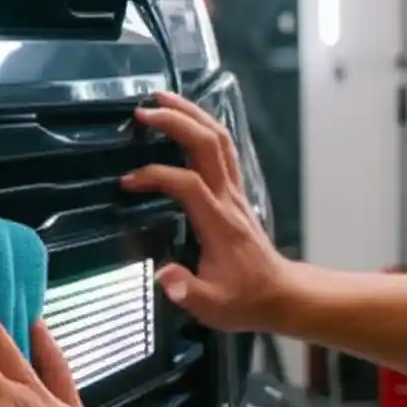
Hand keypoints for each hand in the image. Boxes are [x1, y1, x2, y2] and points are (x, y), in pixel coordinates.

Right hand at [122, 92, 298, 332]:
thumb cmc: (244, 299)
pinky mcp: (235, 192)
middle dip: (177, 121)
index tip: (127, 182)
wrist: (279, 294)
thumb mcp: (213, 306)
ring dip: (192, 115)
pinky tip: (188, 119)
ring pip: (219, 139)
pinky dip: (204, 127)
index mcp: (218, 223)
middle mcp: (228, 199)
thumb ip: (187, 291)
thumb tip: (165, 277)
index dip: (155, 176)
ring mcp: (234, 192)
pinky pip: (222, 149)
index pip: (187, 184)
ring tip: (163, 100)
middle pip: (208, 145)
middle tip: (143, 111)